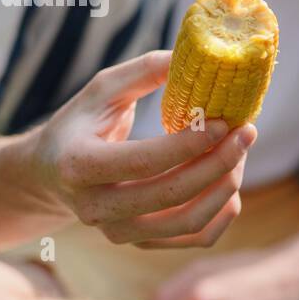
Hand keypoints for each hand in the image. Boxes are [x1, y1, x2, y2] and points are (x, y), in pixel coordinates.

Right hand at [32, 50, 256, 247]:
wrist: (52, 173)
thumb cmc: (82, 123)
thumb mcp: (102, 89)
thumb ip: (145, 72)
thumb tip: (195, 56)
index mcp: (79, 165)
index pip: (144, 161)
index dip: (190, 143)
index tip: (224, 121)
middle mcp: (95, 207)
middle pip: (171, 193)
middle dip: (218, 163)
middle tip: (246, 133)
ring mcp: (118, 232)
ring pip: (188, 222)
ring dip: (225, 188)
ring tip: (241, 154)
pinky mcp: (140, 243)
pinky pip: (194, 238)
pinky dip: (222, 213)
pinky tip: (231, 184)